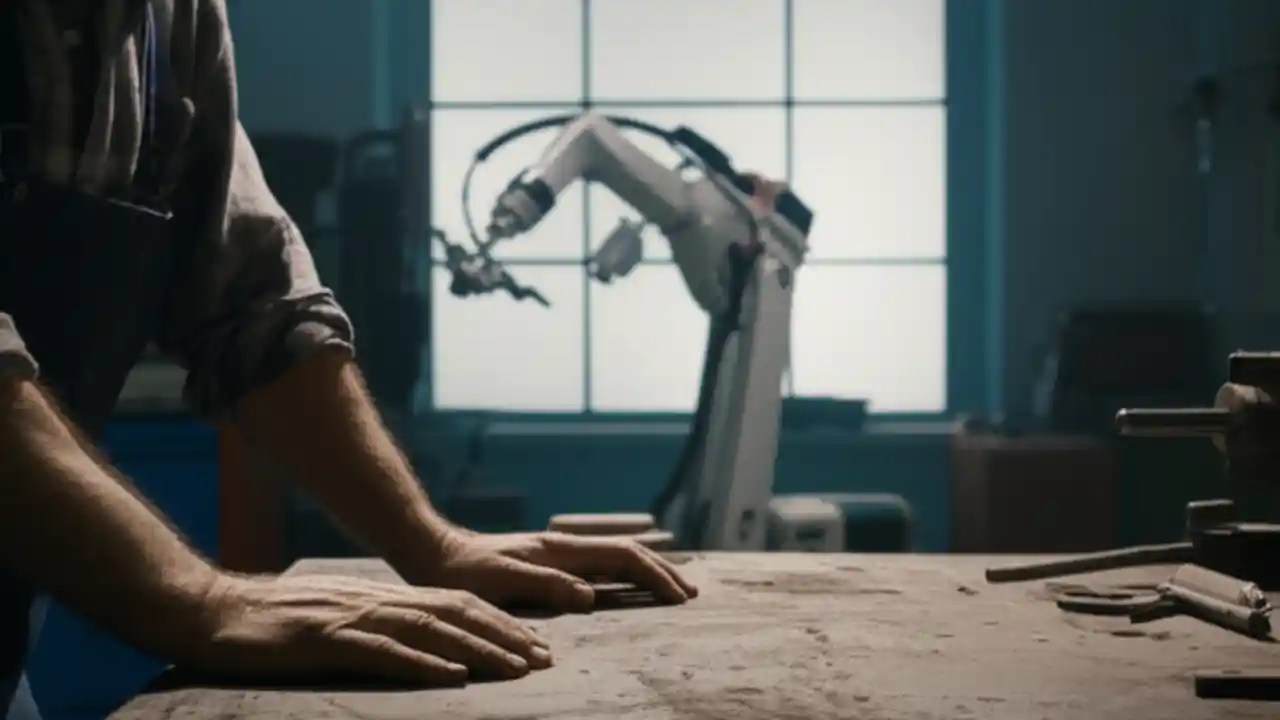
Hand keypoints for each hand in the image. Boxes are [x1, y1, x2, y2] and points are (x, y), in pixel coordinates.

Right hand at [183, 573, 551, 685]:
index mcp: (381, 597)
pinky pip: (383, 653)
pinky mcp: (326, 640)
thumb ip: (377, 628)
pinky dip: (422, 664)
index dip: (498, 623)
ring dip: (478, 651)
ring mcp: (352, 618)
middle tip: (545, 659)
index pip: (455, 605)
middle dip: (505, 636)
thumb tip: (421, 647)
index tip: (536, 645)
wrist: (212, 610)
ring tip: (515, 669)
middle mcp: (376, 601)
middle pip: (456, 613)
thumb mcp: (336, 620)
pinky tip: (451, 677)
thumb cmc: (272, 622)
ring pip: (431, 631)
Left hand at [408, 531, 698, 612]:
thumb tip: (591, 596)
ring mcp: (558, 553)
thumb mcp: (501, 582)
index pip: (621, 557)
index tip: (678, 597)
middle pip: (626, 553)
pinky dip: (623, 575)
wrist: (435, 553)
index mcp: (559, 549)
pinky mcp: (549, 562)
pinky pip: (597, 566)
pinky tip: (628, 585)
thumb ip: (546, 585)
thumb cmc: (463, 573)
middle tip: (690, 595)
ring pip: (615, 557)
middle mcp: (564, 546)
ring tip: (672, 588)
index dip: (654, 575)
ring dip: (646, 571)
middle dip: (661, 572)